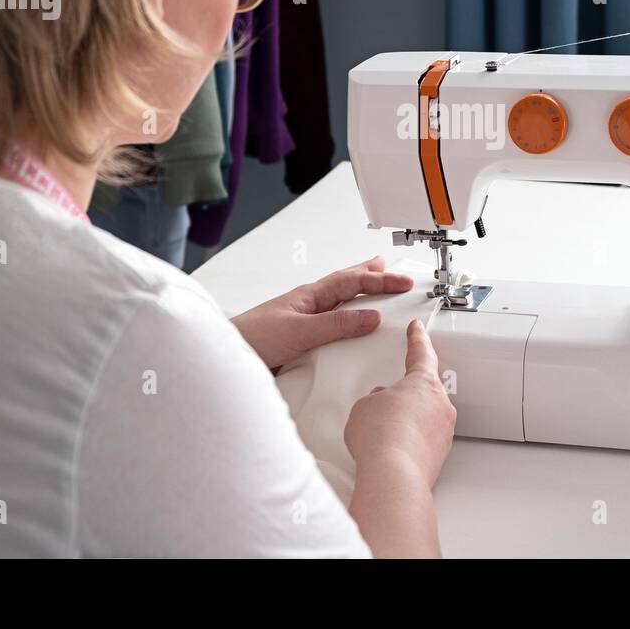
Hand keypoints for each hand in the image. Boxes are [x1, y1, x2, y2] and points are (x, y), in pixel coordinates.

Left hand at [231, 256, 414, 370]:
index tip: (404, 282)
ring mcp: (303, 320)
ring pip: (338, 301)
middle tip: (391, 269)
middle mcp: (308, 304)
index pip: (352, 282)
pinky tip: (348, 325)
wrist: (225, 360)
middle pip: (346, 283)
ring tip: (375, 288)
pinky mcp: (299, 338)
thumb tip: (371, 316)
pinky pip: (331, 322)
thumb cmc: (252, 339)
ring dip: (359, 293)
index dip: (380, 280)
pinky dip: (346, 317)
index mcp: (310, 296)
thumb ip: (337, 324)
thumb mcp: (300, 331)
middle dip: (370, 275)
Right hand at [344, 319, 455, 489]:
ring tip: (382, 435)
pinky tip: (391, 450)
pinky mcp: (440, 456)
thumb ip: (376, 398)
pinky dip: (409, 442)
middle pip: (423, 391)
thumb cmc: (382, 437)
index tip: (418, 330)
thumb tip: (383, 405)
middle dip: (403, 397)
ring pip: (424, 418)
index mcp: (424, 383)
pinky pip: (424, 441)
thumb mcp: (365, 405)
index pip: (421, 353)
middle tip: (383, 407)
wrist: (392, 475)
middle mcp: (440, 406)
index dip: (417, 339)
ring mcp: (443, 432)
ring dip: (406, 422)